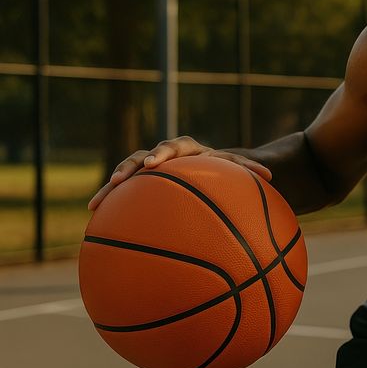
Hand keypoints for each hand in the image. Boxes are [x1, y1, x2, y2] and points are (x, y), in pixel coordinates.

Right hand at [87, 136, 271, 210]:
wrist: (220, 174)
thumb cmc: (234, 174)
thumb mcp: (241, 172)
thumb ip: (251, 171)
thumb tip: (271, 175)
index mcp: (193, 151)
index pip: (177, 147)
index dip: (163, 154)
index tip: (154, 166)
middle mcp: (170, 158)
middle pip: (146, 157)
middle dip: (133, 166)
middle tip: (122, 179)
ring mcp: (155, 171)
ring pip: (130, 173)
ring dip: (114, 186)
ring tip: (97, 204)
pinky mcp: (145, 186)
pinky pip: (125, 194)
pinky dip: (111, 203)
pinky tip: (94, 220)